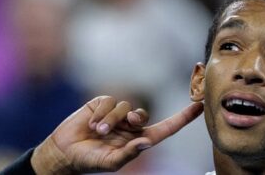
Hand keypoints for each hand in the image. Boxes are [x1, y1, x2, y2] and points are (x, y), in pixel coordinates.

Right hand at [31, 96, 203, 173]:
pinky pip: (109, 101)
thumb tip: (146, 143)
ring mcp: (116, 114)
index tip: (200, 107)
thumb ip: (128, 154)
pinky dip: (101, 113)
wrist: (64, 152)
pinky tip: (91, 123)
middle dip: (135, 118)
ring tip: (97, 131)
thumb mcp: (110, 162)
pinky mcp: (102, 104)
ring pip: (124, 106)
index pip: (165, 128)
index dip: (183, 118)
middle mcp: (129, 126)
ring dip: (111, 119)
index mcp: (138, 140)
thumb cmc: (90, 161)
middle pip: (142, 114)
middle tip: (126, 124)